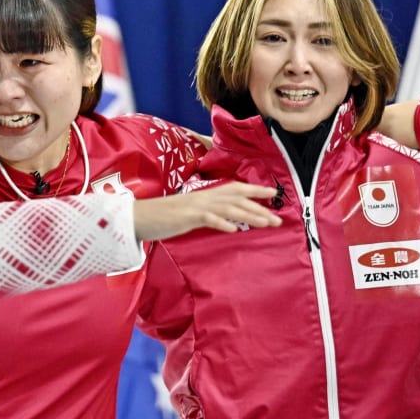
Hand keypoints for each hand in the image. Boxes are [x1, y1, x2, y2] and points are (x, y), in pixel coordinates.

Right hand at [131, 182, 282, 241]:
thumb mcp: (191, 213)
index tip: (274, 193)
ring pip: (229, 208)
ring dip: (249, 215)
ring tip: (265, 224)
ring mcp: (197, 205)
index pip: (236, 189)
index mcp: (207, 195)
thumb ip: (210, 214)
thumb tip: (228, 221)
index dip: (256, 189)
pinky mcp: (188, 216)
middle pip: (238, 199)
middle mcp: (205, 196)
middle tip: (278, 220)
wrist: (141, 216)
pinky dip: (222, 223)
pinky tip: (234, 230)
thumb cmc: (166, 216)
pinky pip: (208, 218)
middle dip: (260, 208)